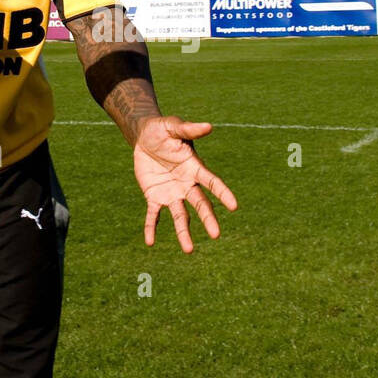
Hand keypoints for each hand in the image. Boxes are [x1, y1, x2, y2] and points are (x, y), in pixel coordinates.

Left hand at [133, 116, 237, 252]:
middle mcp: (186, 184)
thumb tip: (209, 126)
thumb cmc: (163, 130)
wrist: (144, 138)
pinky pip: (153, 215)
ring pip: (180, 216)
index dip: (223, 193)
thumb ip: (189, 129)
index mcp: (194, 168)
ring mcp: (171, 193)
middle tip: (216, 235)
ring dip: (183, 232)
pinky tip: (150, 242)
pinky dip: (151, 228)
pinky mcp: (154, 197)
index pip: (212, 182)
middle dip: (208, 219)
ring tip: (189, 250)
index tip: (234, 206)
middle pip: (200, 204)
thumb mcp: (174, 127)